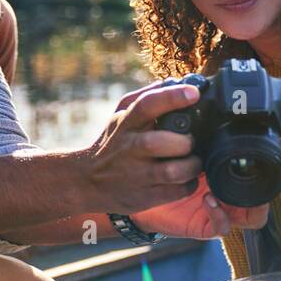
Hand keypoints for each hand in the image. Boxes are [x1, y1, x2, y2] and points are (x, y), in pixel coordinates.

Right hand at [75, 83, 203, 215]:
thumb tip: (172, 82)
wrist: (87, 181)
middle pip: (162, 142)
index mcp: (126, 123)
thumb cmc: (112, 143)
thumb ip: (144, 97)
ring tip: (192, 162)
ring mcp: (137, 175)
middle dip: (185, 141)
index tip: (193, 93)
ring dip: (192, 166)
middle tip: (190, 141)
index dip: (172, 97)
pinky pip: (177, 192)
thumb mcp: (119, 116)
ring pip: (174, 171)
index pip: (147, 105)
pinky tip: (185, 178)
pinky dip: (189, 184)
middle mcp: (131, 148)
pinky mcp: (145, 198)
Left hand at [130, 133, 280, 239]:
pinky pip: (224, 228)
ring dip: (253, 203)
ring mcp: (224, 210)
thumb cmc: (160, 160)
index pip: (270, 165)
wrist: (134, 188)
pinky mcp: (208, 226)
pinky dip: (220, 216)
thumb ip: (196, 119)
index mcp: (231, 168)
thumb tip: (201, 89)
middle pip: (270, 192)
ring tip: (234, 184)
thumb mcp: (180, 137)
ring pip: (256, 215)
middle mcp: (232, 190)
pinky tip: (208, 200)